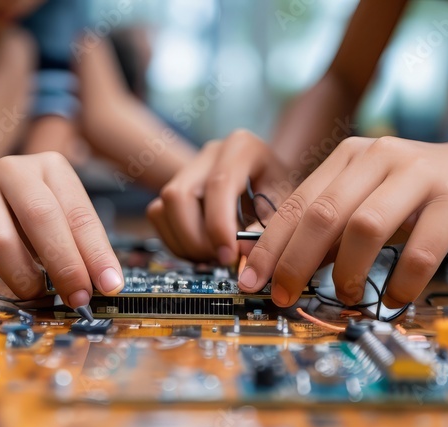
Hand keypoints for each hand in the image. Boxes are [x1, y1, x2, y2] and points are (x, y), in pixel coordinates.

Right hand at [0, 152, 123, 303]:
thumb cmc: (28, 211)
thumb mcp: (62, 217)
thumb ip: (82, 247)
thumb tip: (104, 285)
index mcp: (50, 167)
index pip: (79, 215)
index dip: (96, 255)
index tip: (109, 286)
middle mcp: (11, 170)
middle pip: (40, 219)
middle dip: (64, 267)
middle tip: (77, 299)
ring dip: (20, 277)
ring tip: (33, 288)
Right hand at [147, 130, 294, 264]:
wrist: (274, 178)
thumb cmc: (283, 191)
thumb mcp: (288, 205)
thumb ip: (270, 228)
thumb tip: (243, 252)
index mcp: (242, 147)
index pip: (219, 184)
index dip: (219, 225)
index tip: (229, 256)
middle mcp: (210, 153)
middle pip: (179, 194)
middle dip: (195, 237)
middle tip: (221, 259)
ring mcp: (188, 169)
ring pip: (163, 208)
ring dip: (184, 242)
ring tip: (214, 256)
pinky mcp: (176, 188)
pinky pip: (159, 217)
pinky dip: (177, 242)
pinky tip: (202, 251)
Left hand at [237, 137, 447, 307]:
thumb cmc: (422, 192)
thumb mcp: (371, 197)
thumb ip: (336, 225)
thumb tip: (290, 270)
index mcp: (350, 157)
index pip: (297, 204)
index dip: (270, 246)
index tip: (251, 281)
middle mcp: (379, 157)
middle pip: (322, 214)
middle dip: (295, 262)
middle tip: (284, 297)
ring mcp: (419, 175)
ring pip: (365, 227)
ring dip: (349, 272)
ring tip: (348, 296)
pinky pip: (421, 249)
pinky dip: (403, 280)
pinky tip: (396, 298)